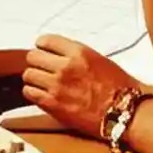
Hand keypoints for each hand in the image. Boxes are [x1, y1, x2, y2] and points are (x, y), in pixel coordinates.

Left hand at [21, 34, 140, 139]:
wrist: (123, 112)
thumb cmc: (118, 88)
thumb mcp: (99, 60)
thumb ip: (76, 55)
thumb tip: (58, 55)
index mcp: (79, 52)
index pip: (46, 40)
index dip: (42, 46)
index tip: (43, 51)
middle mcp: (65, 66)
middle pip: (33, 56)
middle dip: (37, 62)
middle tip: (43, 68)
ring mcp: (57, 85)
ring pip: (28, 75)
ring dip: (34, 78)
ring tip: (42, 83)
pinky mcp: (52, 104)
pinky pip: (29, 93)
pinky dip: (33, 93)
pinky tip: (42, 95)